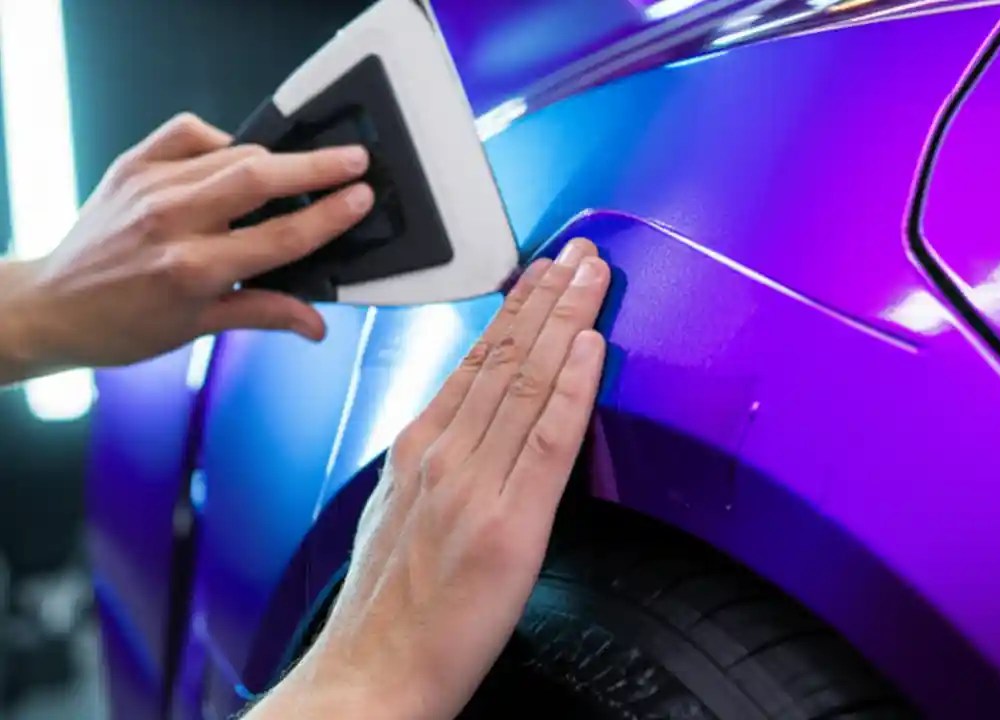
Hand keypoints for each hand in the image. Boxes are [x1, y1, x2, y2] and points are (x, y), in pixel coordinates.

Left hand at [0, 112, 371, 381]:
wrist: (52, 306)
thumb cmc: (120, 325)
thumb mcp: (198, 328)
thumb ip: (264, 314)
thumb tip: (315, 322)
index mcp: (192, 269)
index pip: (280, 236)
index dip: (329, 216)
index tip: (360, 198)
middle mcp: (171, 221)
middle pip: (260, 177)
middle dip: (316, 165)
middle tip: (355, 159)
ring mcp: (149, 187)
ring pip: (231, 153)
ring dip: (277, 157)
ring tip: (306, 166)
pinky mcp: (132, 165)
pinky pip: (187, 131)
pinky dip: (220, 138)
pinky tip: (233, 158)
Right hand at [249, 238, 610, 719]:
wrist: (368, 675)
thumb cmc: (384, 609)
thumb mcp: (396, 514)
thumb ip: (433, 465)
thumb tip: (464, 430)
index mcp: (417, 449)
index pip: (476, 360)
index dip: (516, 311)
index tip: (540, 274)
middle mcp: (444, 454)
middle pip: (506, 356)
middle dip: (548, 296)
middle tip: (579, 253)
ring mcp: (475, 483)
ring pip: (529, 381)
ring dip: (567, 319)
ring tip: (592, 275)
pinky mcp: (510, 521)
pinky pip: (549, 437)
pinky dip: (572, 384)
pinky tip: (589, 345)